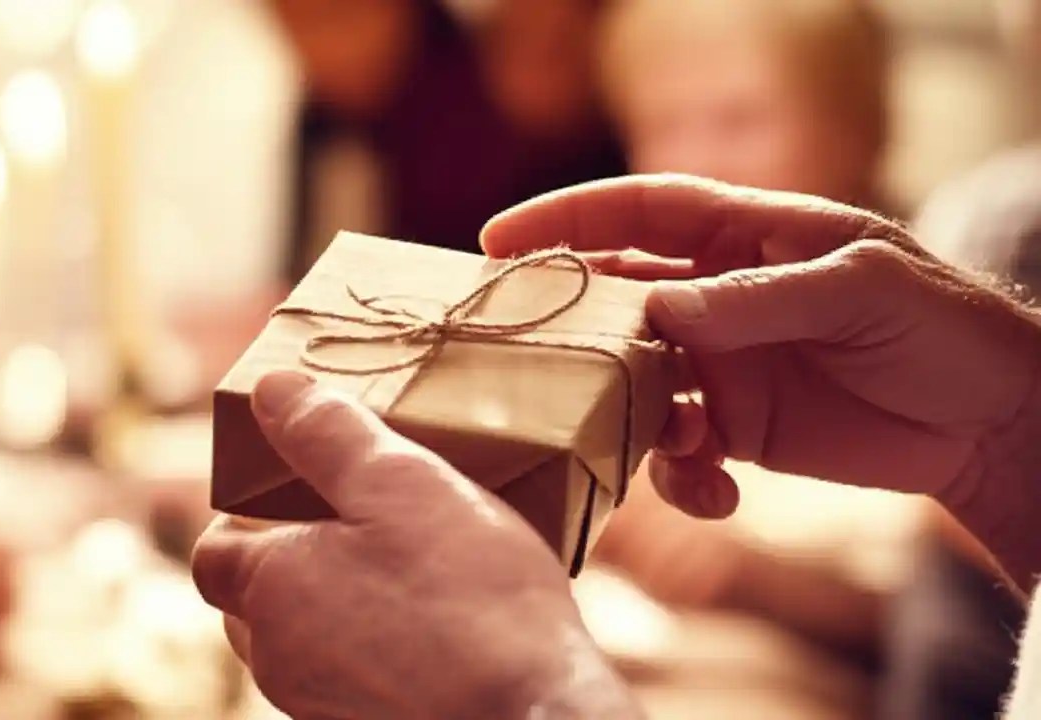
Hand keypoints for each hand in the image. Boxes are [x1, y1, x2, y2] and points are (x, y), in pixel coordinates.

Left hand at [192, 372, 639, 719]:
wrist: (533, 716)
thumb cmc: (468, 596)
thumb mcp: (400, 482)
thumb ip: (328, 432)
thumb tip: (267, 389)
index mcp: (271, 589)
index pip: (212, 555)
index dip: (240, 520)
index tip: (288, 493)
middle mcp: (281, 661)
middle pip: (252, 605)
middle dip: (288, 564)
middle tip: (353, 525)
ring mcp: (324, 708)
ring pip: (306, 647)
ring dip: (336, 608)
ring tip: (406, 572)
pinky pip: (355, 681)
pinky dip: (377, 650)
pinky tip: (441, 629)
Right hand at [482, 174, 1040, 589]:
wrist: (990, 422)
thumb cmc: (939, 327)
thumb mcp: (858, 292)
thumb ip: (757, 298)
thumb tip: (658, 310)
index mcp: (748, 235)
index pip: (642, 210)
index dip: (568, 218)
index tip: (497, 240)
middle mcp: (721, 296)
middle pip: (619, 298)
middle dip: (570, 325)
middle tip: (520, 356)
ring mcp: (724, 365)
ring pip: (635, 383)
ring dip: (629, 416)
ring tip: (674, 442)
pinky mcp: (737, 429)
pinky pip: (678, 453)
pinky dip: (681, 479)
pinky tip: (721, 496)